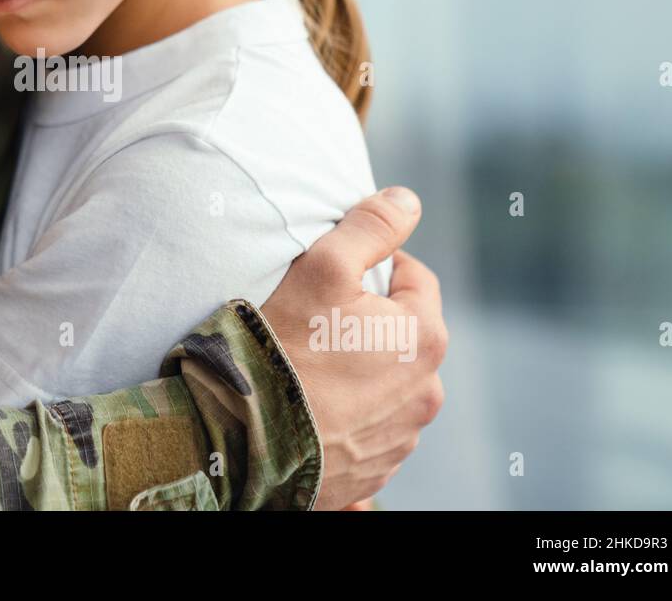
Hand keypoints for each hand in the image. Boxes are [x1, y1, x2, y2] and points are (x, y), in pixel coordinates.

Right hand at [260, 186, 447, 510]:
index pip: (414, 280)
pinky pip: (367, 431)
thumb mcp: (323, 269)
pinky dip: (346, 419)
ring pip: (387, 386)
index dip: (376, 268)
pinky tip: (310, 411)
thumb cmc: (283, 348)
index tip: (337, 275)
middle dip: (369, 325)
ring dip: (360, 375)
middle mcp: (425, 392)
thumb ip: (370, 227)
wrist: (246, 443)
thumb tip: (408, 199)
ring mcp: (401, 438)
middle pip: (402, 337)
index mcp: (423, 338)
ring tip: (309, 371)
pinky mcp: (374, 471)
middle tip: (315, 323)